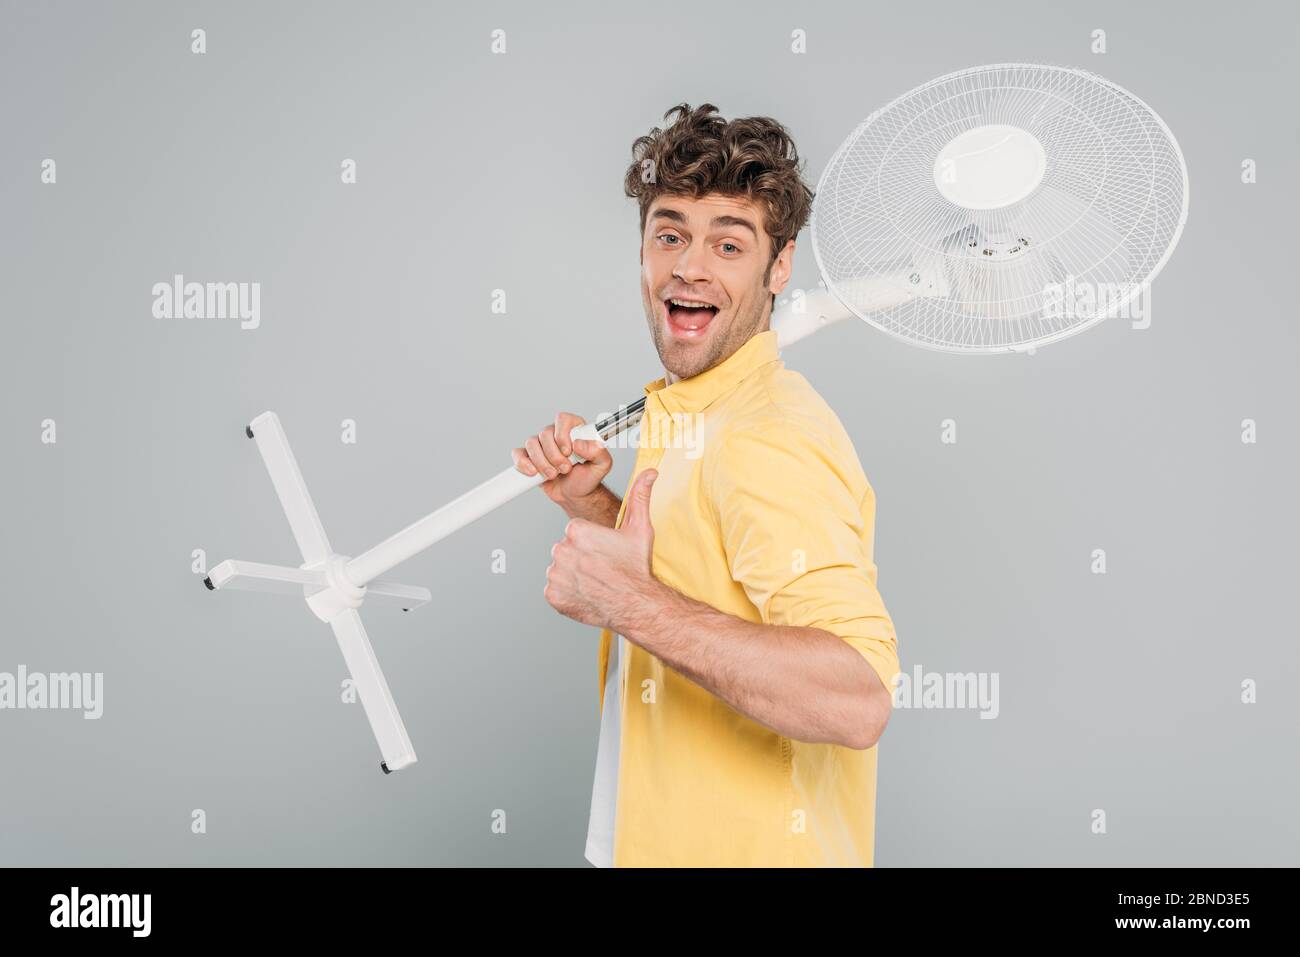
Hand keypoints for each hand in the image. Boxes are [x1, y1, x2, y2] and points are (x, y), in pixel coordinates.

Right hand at [511, 412, 613, 517]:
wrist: (575, 495)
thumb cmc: (588, 478)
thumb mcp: (602, 465)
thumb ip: (598, 451)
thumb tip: (579, 443)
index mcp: (574, 430)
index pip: (562, 419)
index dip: (562, 434)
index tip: (568, 451)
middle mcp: (556, 434)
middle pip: (545, 433)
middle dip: (554, 455)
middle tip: (565, 469)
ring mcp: (541, 445)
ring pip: (531, 443)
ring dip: (542, 462)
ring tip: (553, 474)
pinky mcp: (529, 457)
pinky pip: (518, 454)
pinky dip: (523, 464)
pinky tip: (533, 472)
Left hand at [544, 469, 661, 629]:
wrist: (636, 603)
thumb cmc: (637, 567)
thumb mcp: (640, 528)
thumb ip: (639, 497)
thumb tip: (649, 472)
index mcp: (577, 531)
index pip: (576, 533)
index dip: (592, 544)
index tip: (605, 553)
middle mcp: (561, 550)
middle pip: (566, 550)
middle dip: (580, 559)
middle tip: (601, 568)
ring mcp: (556, 574)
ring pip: (560, 570)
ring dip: (573, 576)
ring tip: (595, 581)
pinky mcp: (553, 595)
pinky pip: (555, 590)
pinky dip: (567, 593)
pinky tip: (586, 593)